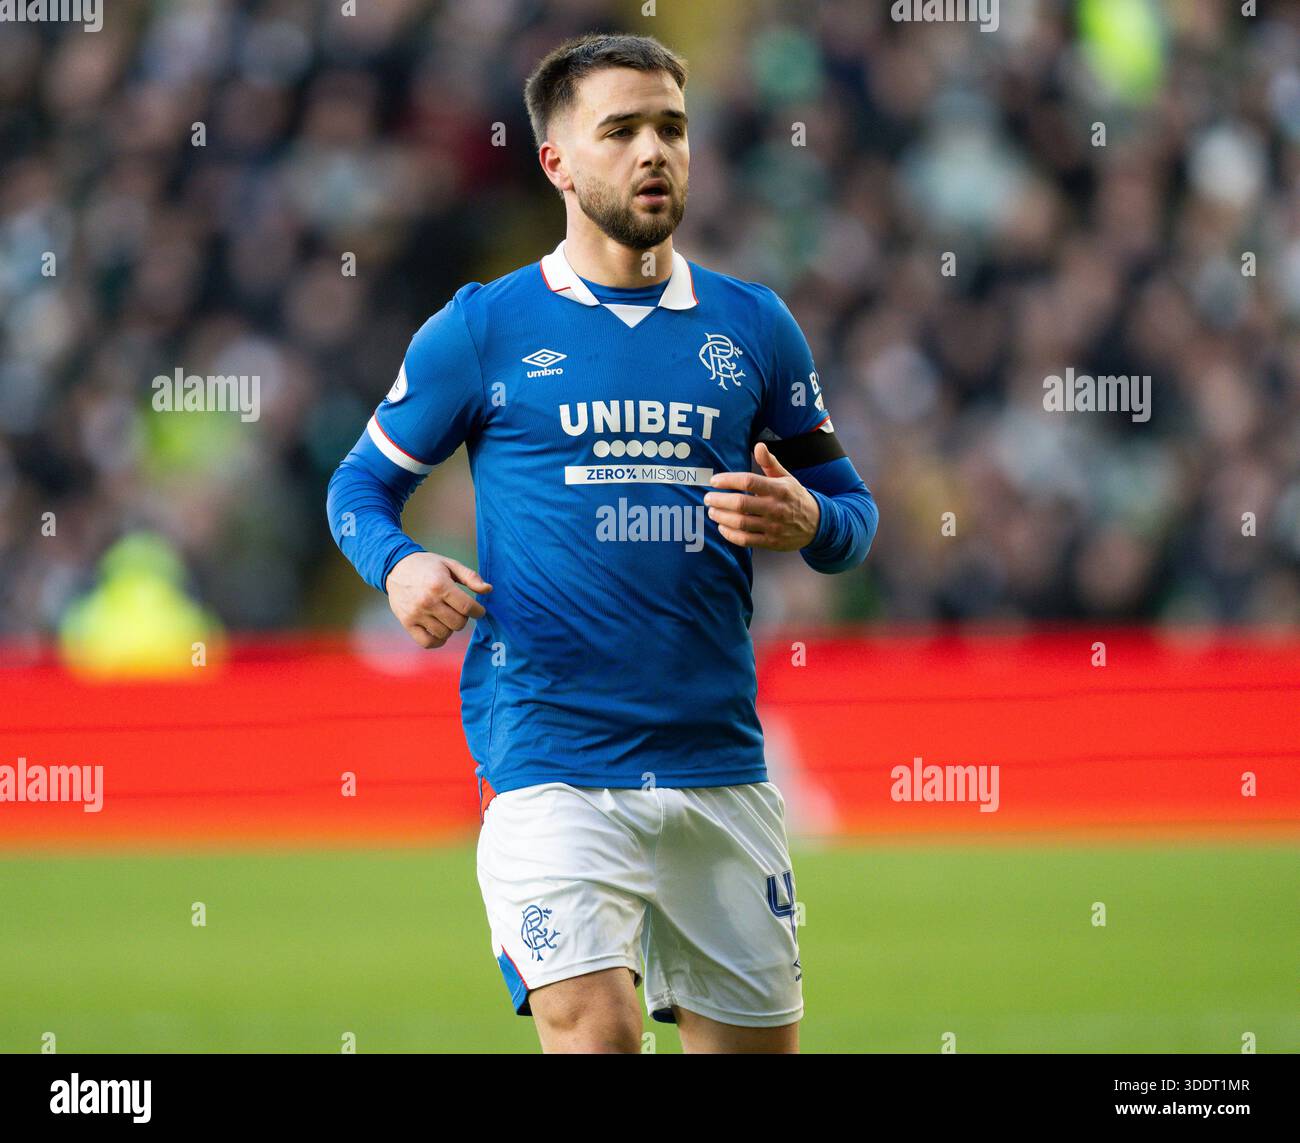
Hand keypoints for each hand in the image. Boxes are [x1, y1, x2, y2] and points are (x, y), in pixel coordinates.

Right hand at [385, 552, 491, 648]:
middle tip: (459, 610)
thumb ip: (471, 577)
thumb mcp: (450, 565)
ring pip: (445, 634)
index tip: (478, 610)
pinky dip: (437, 641)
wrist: (395, 567)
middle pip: (458, 623)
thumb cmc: (427, 566)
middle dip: (464, 618)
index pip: (467, 608)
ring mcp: (416, 614)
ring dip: (450, 628)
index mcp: (440, 586)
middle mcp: (428, 602)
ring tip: (447, 616)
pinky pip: (427, 642)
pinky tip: (440, 630)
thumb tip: (488, 590)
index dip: (478, 611)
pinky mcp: (407, 623)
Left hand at [704, 442, 820, 550]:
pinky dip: (730, 534)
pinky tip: (722, 528)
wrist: (818, 524)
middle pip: (741, 504)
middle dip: (719, 500)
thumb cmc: (795, 498)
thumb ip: (770, 463)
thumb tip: (759, 445)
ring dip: (722, 517)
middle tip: (708, 499)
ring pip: (741, 523)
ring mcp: (774, 526)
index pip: (749, 481)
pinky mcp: (772, 542)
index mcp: (779, 489)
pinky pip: (746, 540)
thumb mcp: (786, 478)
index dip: (728, 480)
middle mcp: (776, 508)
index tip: (714, 481)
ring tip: (712, 512)